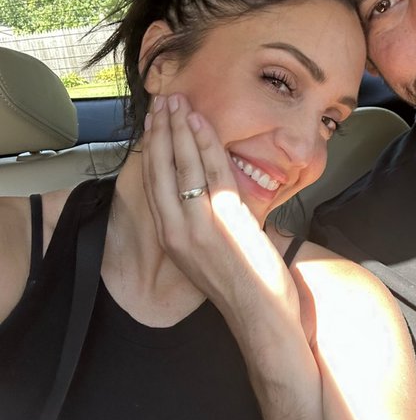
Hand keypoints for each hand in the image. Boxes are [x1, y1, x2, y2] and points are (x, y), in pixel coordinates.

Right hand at [141, 93, 300, 327]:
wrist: (260, 319)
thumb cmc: (243, 291)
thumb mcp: (212, 255)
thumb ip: (206, 224)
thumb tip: (214, 195)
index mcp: (171, 240)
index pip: (155, 185)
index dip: (152, 150)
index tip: (153, 124)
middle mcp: (177, 231)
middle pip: (162, 170)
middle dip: (161, 130)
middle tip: (162, 100)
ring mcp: (199, 224)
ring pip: (183, 165)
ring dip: (179, 128)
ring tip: (177, 102)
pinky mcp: (225, 219)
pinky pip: (212, 171)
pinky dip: (206, 143)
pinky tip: (200, 123)